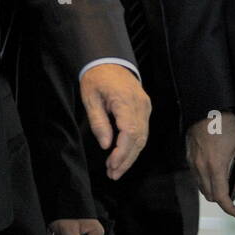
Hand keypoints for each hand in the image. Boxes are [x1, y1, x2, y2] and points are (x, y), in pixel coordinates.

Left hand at [80, 63, 149, 178]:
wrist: (109, 61)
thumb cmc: (96, 78)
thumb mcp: (90, 98)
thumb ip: (98, 122)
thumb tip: (105, 145)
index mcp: (126, 101)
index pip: (130, 133)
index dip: (122, 152)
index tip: (112, 165)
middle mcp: (140, 106)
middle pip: (139, 139)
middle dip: (127, 159)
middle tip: (113, 174)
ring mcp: (145, 107)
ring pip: (143, 137)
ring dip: (131, 155)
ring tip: (116, 170)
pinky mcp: (144, 108)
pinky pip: (143, 131)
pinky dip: (134, 146)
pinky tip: (124, 156)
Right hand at [187, 111, 234, 218]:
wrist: (205, 109)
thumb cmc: (225, 126)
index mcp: (215, 167)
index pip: (221, 196)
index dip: (230, 209)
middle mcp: (201, 168)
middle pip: (209, 195)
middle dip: (222, 200)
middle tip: (234, 194)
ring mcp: (192, 162)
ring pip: (201, 187)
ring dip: (212, 190)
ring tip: (224, 182)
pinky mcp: (188, 157)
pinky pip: (196, 176)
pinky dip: (205, 180)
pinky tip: (214, 171)